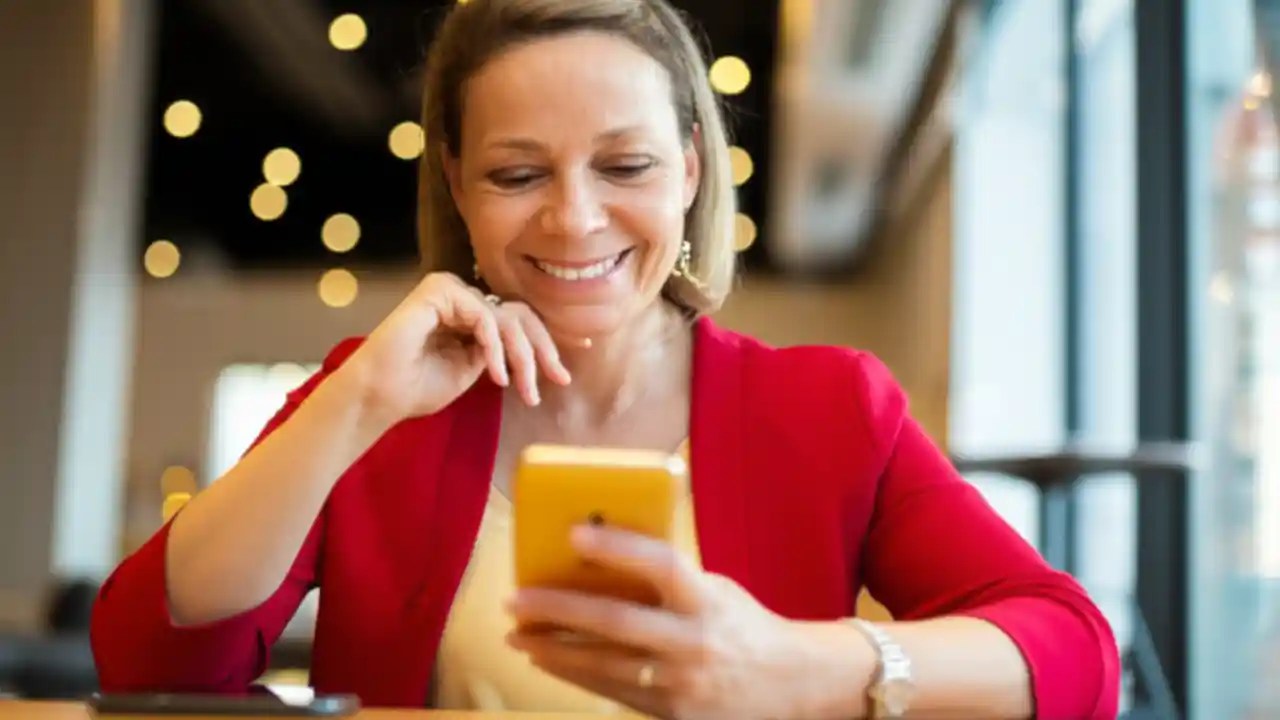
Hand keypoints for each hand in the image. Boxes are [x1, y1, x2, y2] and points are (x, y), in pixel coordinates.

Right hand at [338, 272, 570, 423]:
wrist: (380, 396)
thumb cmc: (418, 388)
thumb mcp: (473, 372)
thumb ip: (500, 354)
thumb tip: (534, 350)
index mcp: (470, 314)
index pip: (520, 319)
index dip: (550, 336)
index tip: (581, 350)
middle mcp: (462, 297)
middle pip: (521, 316)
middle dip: (544, 350)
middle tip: (558, 380)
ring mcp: (450, 290)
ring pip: (507, 319)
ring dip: (521, 357)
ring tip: (523, 390)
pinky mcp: (438, 290)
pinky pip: (484, 317)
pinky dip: (495, 348)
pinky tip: (496, 376)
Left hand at [504, 526, 816, 719]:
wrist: (789, 686)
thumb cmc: (741, 625)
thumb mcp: (715, 590)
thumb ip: (669, 580)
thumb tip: (600, 559)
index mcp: (707, 600)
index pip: (660, 564)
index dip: (617, 547)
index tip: (573, 534)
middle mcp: (694, 642)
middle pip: (615, 622)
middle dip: (557, 611)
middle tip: (516, 600)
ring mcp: (682, 684)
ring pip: (603, 666)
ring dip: (553, 650)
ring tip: (518, 636)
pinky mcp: (672, 714)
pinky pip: (612, 693)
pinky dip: (576, 675)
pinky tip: (550, 660)